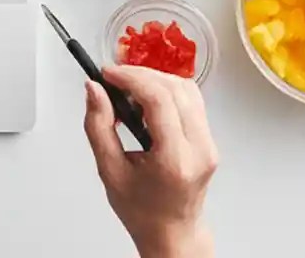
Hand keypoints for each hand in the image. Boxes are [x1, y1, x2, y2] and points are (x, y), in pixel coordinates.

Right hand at [83, 65, 217, 257]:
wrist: (171, 232)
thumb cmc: (142, 211)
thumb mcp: (109, 170)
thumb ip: (98, 126)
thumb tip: (94, 90)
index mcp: (175, 161)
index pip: (159, 101)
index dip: (131, 78)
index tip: (108, 74)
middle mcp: (199, 149)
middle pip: (175, 89)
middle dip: (141, 75)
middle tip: (114, 78)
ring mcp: (209, 143)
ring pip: (187, 90)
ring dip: (155, 81)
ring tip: (128, 92)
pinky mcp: (210, 139)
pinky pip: (192, 101)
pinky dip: (167, 92)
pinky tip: (146, 103)